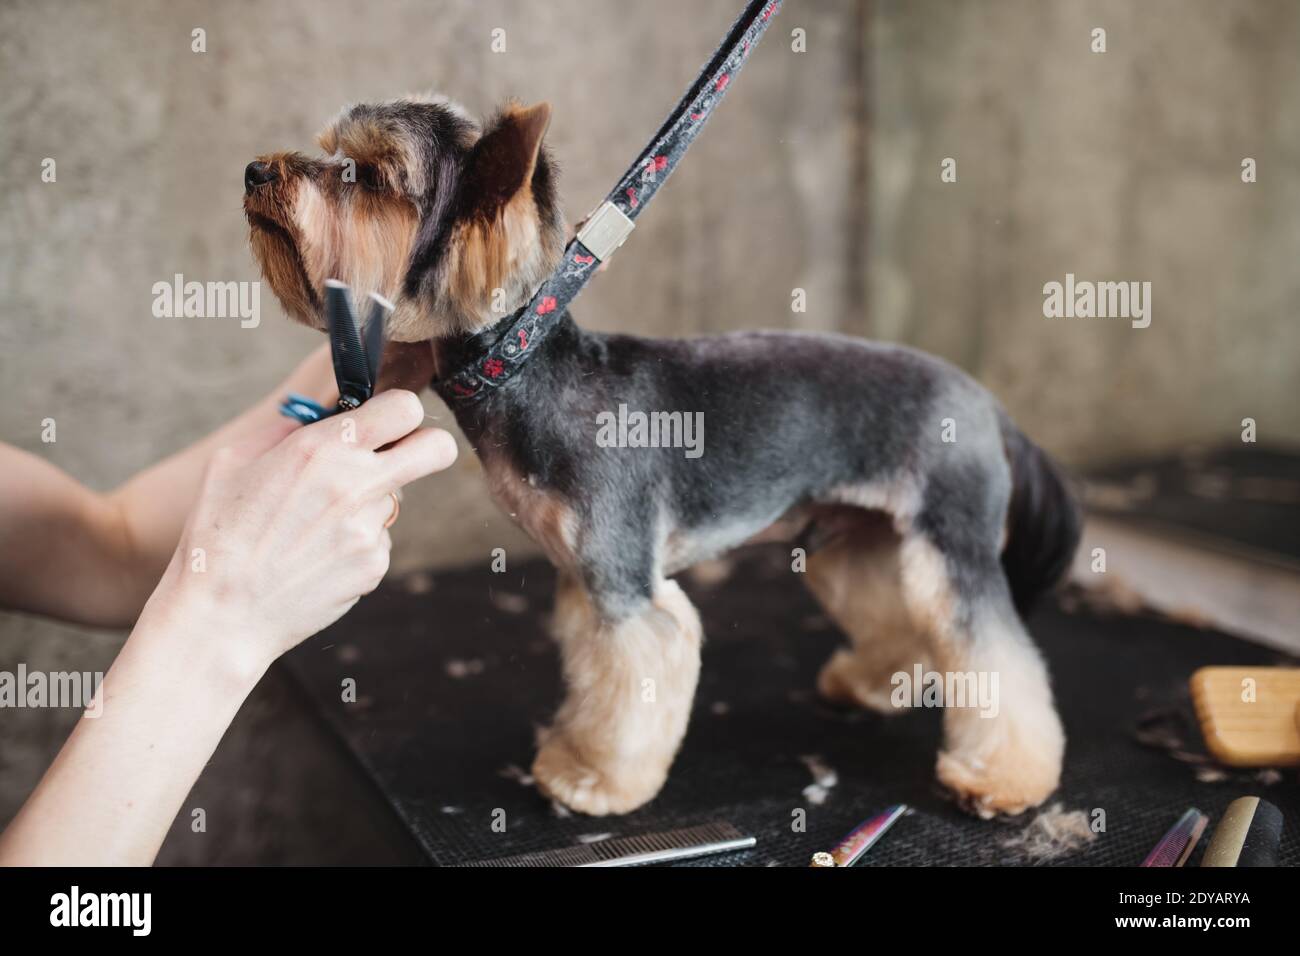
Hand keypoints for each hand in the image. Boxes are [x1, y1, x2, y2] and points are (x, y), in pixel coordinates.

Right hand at [144, 389, 455, 677]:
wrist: (221, 613)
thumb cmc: (218, 533)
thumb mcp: (234, 461)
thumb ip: (285, 431)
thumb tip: (318, 417)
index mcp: (323, 448)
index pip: (405, 407)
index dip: (401, 412)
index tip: (387, 423)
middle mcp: (356, 484)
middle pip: (438, 449)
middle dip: (429, 447)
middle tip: (403, 457)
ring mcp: (371, 528)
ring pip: (394, 500)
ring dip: (366, 505)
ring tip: (313, 527)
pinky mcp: (375, 565)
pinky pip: (378, 539)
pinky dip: (354, 543)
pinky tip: (315, 557)